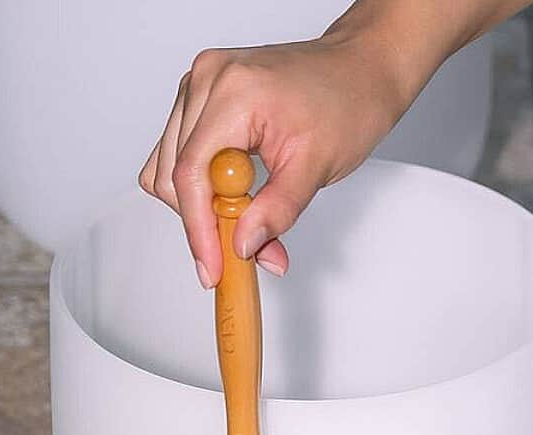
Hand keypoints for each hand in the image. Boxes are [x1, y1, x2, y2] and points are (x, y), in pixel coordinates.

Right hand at [138, 31, 412, 286]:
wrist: (362, 70)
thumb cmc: (349, 102)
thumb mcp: (317, 166)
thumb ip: (276, 211)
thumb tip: (242, 244)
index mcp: (232, 92)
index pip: (190, 173)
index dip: (198, 229)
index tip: (212, 267)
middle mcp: (207, 80)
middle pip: (172, 173)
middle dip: (204, 220)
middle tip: (244, 248)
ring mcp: (202, 84)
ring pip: (170, 164)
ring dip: (203, 203)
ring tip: (250, 216)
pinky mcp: (205, 94)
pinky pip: (183, 149)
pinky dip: (206, 182)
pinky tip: (240, 193)